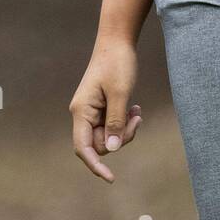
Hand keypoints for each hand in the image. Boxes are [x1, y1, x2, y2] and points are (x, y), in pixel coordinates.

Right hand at [69, 38, 141, 182]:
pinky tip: (135, 109)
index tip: (111, 178)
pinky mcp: (101, 108)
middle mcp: (83, 114)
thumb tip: (113, 150)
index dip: (95, 165)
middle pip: (100, 144)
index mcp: (81, 111)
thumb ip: (116, 122)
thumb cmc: (118, 63)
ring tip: (138, 112)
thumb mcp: (120, 93)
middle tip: (137, 119)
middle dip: (121, 138)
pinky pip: (113, 125)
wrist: (117, 41)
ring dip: (125, 129)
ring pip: (109, 136)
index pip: (83, 148)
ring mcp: (92, 112)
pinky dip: (125, 122)